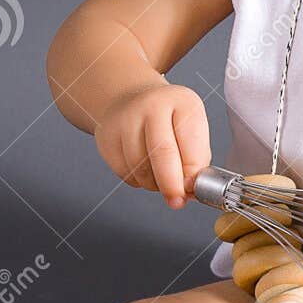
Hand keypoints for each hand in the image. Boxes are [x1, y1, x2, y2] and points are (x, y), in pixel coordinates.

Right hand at [95, 81, 210, 208]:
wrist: (134, 100)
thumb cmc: (171, 121)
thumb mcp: (193, 131)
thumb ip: (196, 161)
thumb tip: (189, 190)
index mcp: (182, 102)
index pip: (190, 144)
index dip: (192, 175)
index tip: (193, 191)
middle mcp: (152, 105)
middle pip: (161, 153)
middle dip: (171, 185)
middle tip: (177, 202)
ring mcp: (125, 118)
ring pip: (140, 167)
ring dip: (154, 184)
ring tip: (162, 180)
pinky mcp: (106, 135)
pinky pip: (124, 172)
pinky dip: (138, 181)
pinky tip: (145, 171)